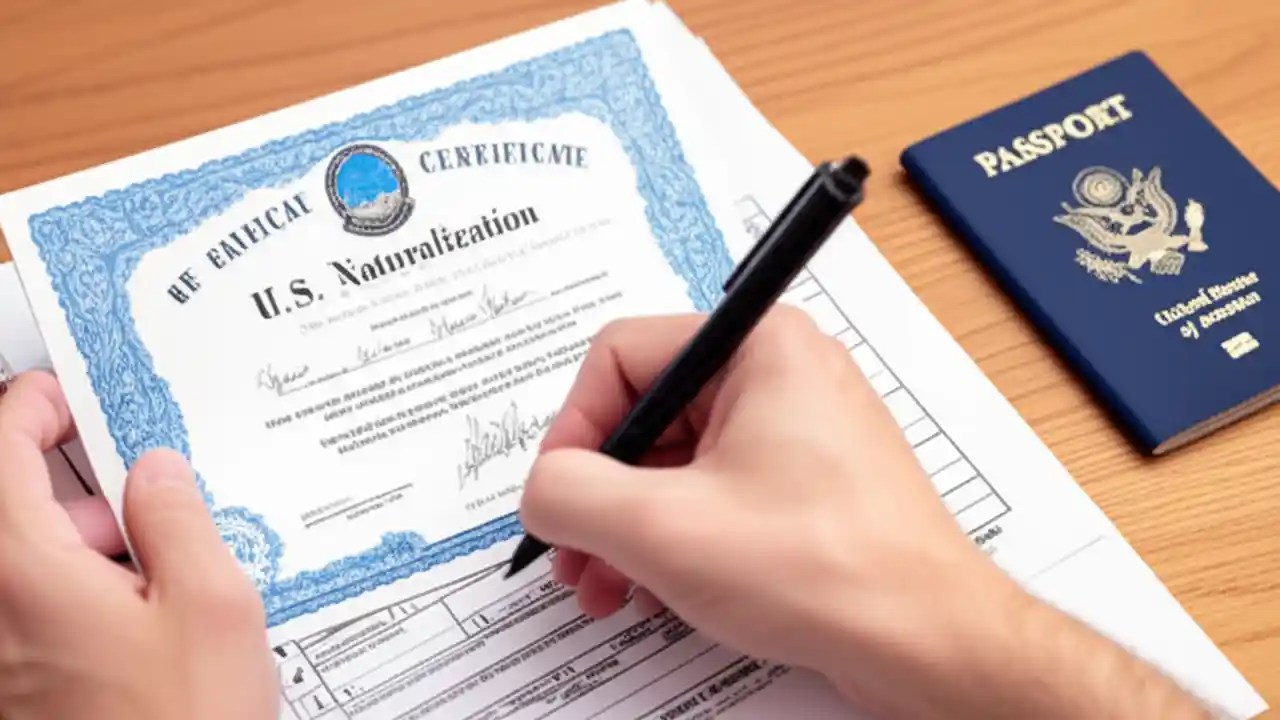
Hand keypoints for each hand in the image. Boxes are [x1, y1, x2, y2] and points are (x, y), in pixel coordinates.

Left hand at [0, 372, 277, 719]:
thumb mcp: (211, 604)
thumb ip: (178, 516)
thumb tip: (154, 472)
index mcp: (23, 571)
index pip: (0, 446)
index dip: (37, 406)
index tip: (76, 397)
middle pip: (11, 506)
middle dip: (83, 491)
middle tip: (154, 498)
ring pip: (26, 561)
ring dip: (88, 547)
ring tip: (171, 576)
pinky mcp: (15, 685)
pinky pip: (35, 610)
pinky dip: (85, 595)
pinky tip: (154, 625)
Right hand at [519, 310, 1209, 718]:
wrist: (929, 642)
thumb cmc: (830, 570)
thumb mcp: (661, 528)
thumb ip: (571, 494)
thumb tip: (543, 490)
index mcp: (758, 346)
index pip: (620, 356)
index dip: (574, 431)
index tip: (558, 495)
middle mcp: (781, 375)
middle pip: (647, 415)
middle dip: (601, 496)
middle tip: (575, 555)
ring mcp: (797, 432)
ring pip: (678, 464)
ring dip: (631, 528)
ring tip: (609, 588)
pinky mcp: (806, 485)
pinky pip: (715, 495)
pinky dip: (677, 541)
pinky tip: (660, 592)